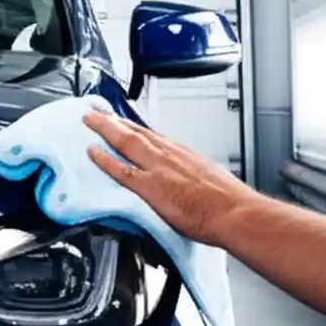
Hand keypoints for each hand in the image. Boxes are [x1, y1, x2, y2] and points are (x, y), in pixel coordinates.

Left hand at [81, 109, 263, 247]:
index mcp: (183, 154)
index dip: (134, 126)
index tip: (121, 121)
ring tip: (89, 120)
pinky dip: (104, 159)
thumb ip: (192, 175)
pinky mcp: (150, 187)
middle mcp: (169, 156)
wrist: (236, 213)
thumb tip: (188, 180)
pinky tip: (91, 152)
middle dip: (113, 120)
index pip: (152, 135)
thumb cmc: (229, 202)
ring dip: (105, 128)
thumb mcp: (210, 178)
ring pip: (125, 141)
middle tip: (96, 112)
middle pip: (135, 131)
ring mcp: (158, 169)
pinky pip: (121, 169)